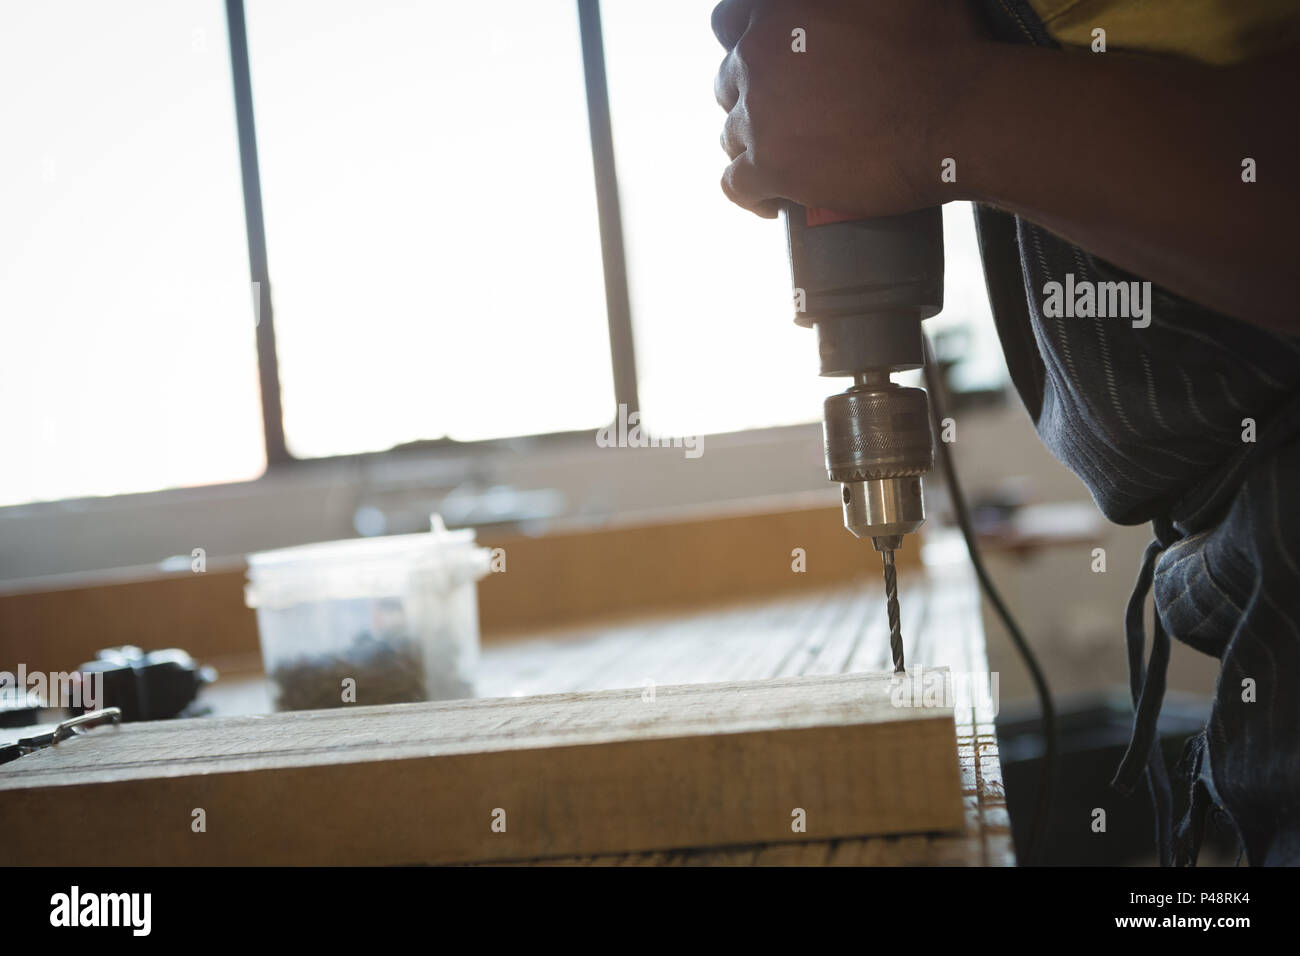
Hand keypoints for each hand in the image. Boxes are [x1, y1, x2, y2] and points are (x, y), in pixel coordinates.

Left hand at [712, 0, 989, 217]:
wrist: (956, 112)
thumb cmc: (940, 45)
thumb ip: (849, 0)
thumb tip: (849, 12)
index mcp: (781, 8)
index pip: (729, 23)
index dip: (746, 46)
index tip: (770, 66)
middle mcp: (758, 53)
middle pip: (729, 83)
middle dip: (753, 99)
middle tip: (788, 117)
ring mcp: (759, 112)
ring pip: (731, 135)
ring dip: (755, 147)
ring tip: (789, 161)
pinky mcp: (769, 166)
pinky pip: (734, 185)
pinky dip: (751, 196)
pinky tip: (773, 203)